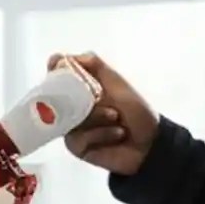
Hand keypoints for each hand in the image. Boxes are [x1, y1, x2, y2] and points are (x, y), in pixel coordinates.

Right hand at [51, 52, 160, 175]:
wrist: (150, 142)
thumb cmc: (137, 111)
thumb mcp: (117, 84)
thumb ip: (95, 66)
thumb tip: (64, 57)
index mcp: (82, 90)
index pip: (59, 76)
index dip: (54, 70)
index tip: (55, 64)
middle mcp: (72, 108)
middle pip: (56, 99)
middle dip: (79, 98)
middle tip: (96, 98)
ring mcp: (72, 127)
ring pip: (68, 119)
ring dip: (96, 117)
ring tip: (116, 119)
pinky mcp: (76, 146)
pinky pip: (77, 138)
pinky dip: (99, 134)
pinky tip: (116, 134)